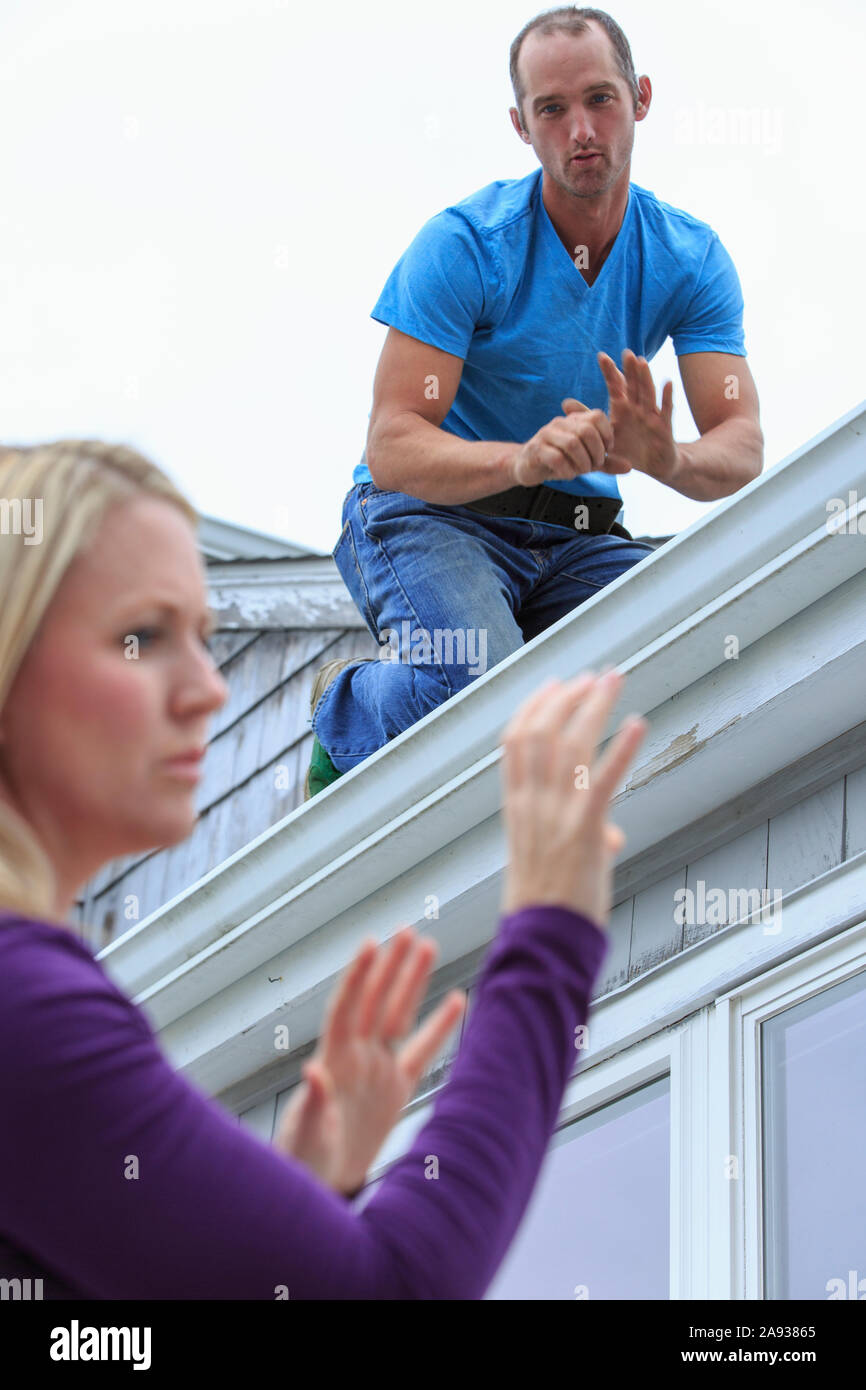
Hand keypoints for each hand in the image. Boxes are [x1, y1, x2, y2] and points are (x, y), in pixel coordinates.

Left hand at [273, 928, 465, 1194]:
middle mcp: (356, 1057)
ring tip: (427, 945)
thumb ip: (313, 1105)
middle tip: (407, 931)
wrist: (320, 1184)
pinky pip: (422, 1051)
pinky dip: (439, 1027)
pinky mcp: (397, 1088)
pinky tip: (455, 1000)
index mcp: (333, 1062)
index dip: (359, 976)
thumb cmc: (303, 1160)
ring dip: (411, 982)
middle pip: (376, 1001)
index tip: (371, 943)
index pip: (348, 1009)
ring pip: (398, 1015)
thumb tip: (313, 1071)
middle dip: (391, 967)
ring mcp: (378, 1069)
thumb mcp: (303, 1136)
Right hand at [499, 670, 647, 928]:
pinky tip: (637, 723)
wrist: (543, 940)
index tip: (553, 685)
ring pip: (570, 744)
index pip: (515, 741)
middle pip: (542, 731)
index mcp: (517, 806)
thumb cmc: (548, 906)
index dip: (533, 706)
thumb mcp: (553, 863)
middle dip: (568, 697)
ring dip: (593, 707)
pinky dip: (622, 748)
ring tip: (612, 681)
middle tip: (593, 676)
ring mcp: (556, 815)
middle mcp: (532, 803)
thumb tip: (612, 835)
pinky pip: (603, 780)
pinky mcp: (584, 829)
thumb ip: (582, 838)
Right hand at [510, 401, 622, 487]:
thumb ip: (606, 463)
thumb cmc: (558, 461)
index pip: (597, 416)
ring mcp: (546, 435)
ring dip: (582, 462)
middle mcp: (560, 423)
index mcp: (574, 420)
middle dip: (596, 452)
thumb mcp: (586, 460)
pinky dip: (567, 470)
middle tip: (594, 466)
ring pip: (572, 444)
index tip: (606, 452)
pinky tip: (567, 474)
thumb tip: (629, 466)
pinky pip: (556, 458)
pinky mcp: (535, 450)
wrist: (526, 466)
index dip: (606, 435)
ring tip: (580, 471)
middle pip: (586, 430)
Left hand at [596, 349, 679, 484]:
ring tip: (641, 362)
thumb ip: (587, 419)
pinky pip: (666, 410)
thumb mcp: (605, 433)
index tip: (601, 356)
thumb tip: (565, 403)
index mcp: (623, 408)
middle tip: (625, 352)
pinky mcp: (664, 427)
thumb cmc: (630, 447)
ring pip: (648, 393)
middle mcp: (637, 408)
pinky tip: (667, 382)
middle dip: (629, 370)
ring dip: (645, 378)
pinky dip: (667, 397)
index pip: (616, 386)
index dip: (610, 372)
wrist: (654, 465)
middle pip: (633, 385)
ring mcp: (652, 416)